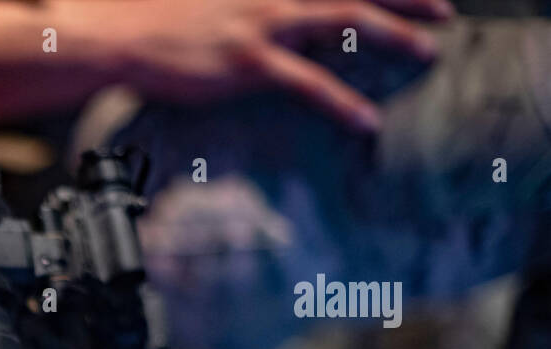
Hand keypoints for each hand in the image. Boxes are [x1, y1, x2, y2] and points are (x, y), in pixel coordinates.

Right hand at [101, 0, 452, 130]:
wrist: (120, 34)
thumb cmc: (156, 18)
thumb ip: (245, 7)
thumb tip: (274, 28)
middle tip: (444, 11)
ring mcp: (264, 24)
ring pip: (348, 20)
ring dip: (395, 33)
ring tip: (428, 51)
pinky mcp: (250, 62)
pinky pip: (311, 83)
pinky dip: (344, 102)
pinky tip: (367, 120)